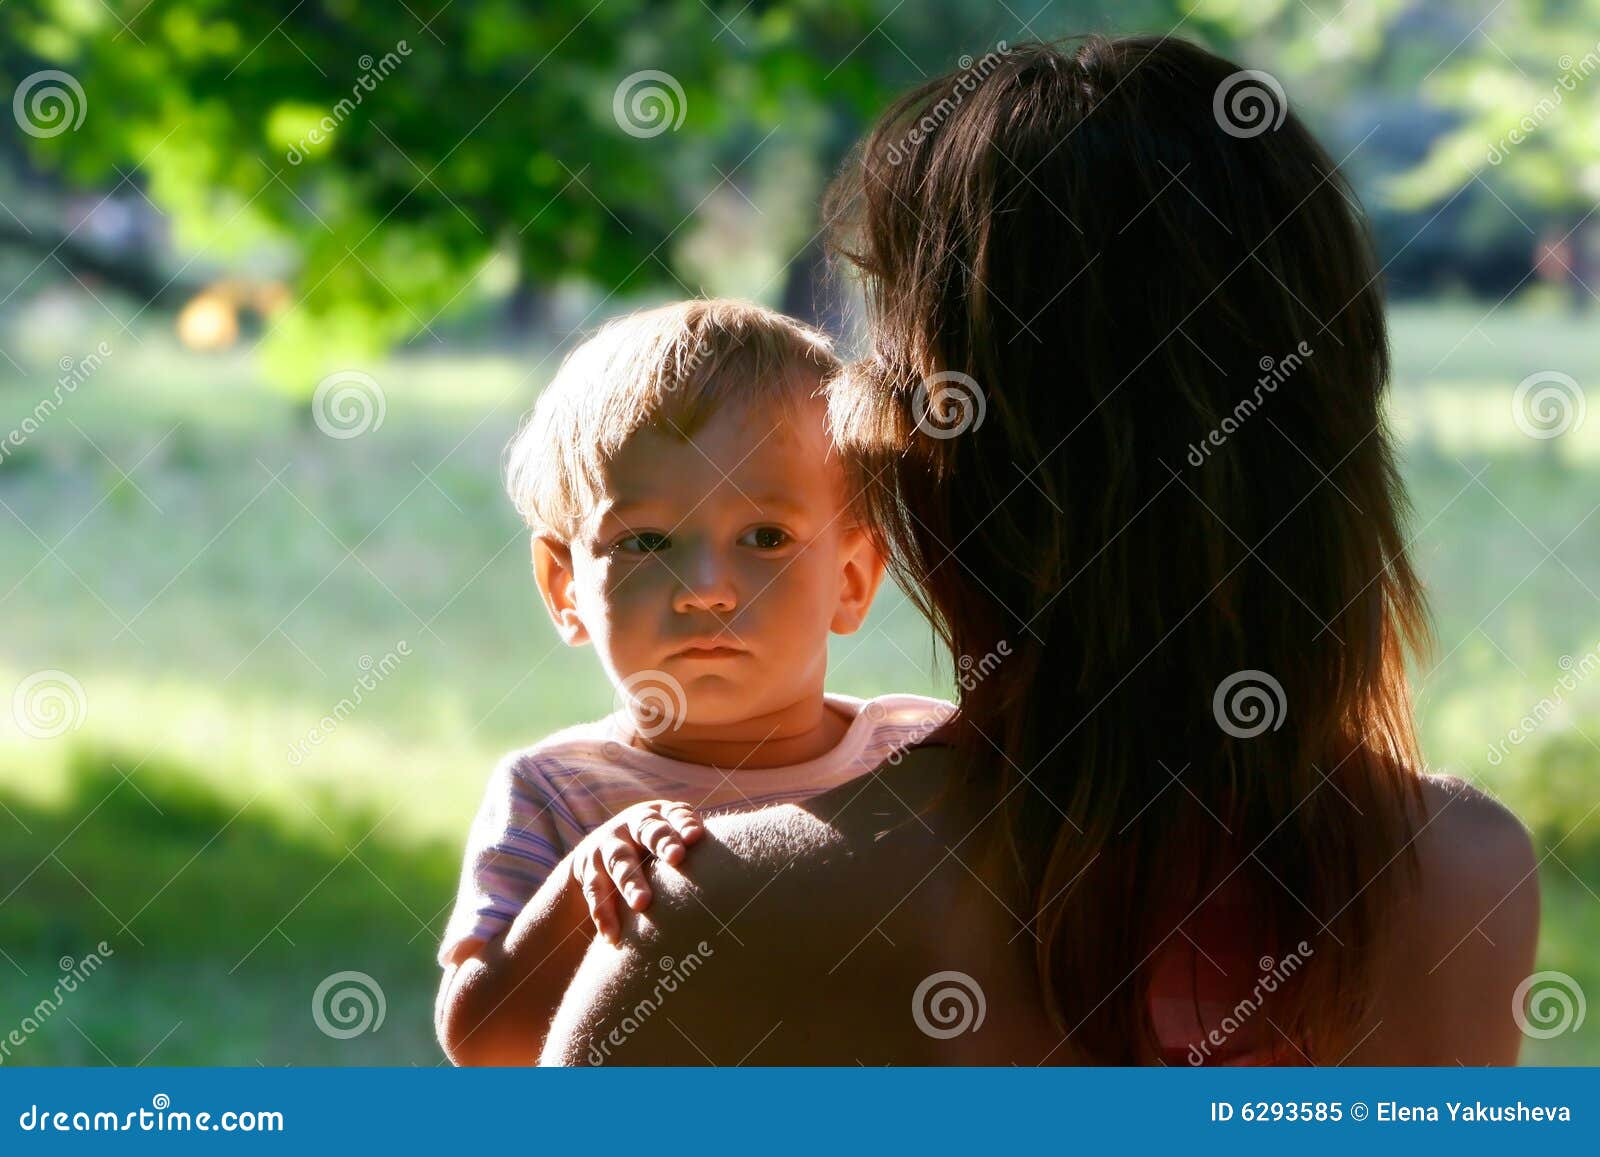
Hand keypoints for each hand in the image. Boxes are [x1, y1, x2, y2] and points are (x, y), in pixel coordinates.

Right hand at [570, 800, 704, 943]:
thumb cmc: (653, 854)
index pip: (675, 815)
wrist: (597, 857)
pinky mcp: (587, 871)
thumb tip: (751, 874)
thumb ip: (695, 850)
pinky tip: (613, 936)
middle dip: (663, 842)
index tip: (697, 837)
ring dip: (631, 882)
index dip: (685, 825)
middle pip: (648, 830)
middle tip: (677, 858)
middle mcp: (632, 825)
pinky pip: (594, 893)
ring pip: (619, 861)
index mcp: (660, 815)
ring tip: (642, 904)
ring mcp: (607, 846)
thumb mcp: (670, 842)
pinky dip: (603, 914)